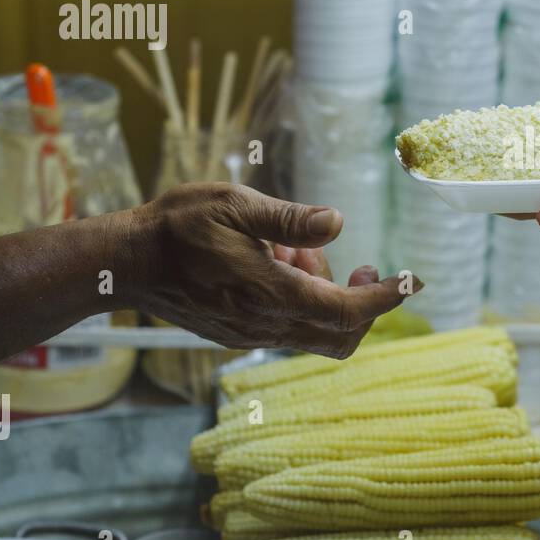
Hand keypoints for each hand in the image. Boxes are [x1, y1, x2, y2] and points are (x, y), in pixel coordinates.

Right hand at [126, 183, 419, 358]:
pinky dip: (302, 299)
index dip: (386, 298)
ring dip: (325, 293)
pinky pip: (290, 327)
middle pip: (341, 334)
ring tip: (291, 248)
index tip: (413, 280)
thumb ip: (289, 219)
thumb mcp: (235, 204)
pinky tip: (275, 262)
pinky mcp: (240, 335)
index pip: (346, 310)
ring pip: (316, 331)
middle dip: (362, 301)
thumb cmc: (177, 226)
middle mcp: (265, 323)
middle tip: (363, 264)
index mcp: (269, 293)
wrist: (126, 262)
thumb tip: (337, 222)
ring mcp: (252, 335)